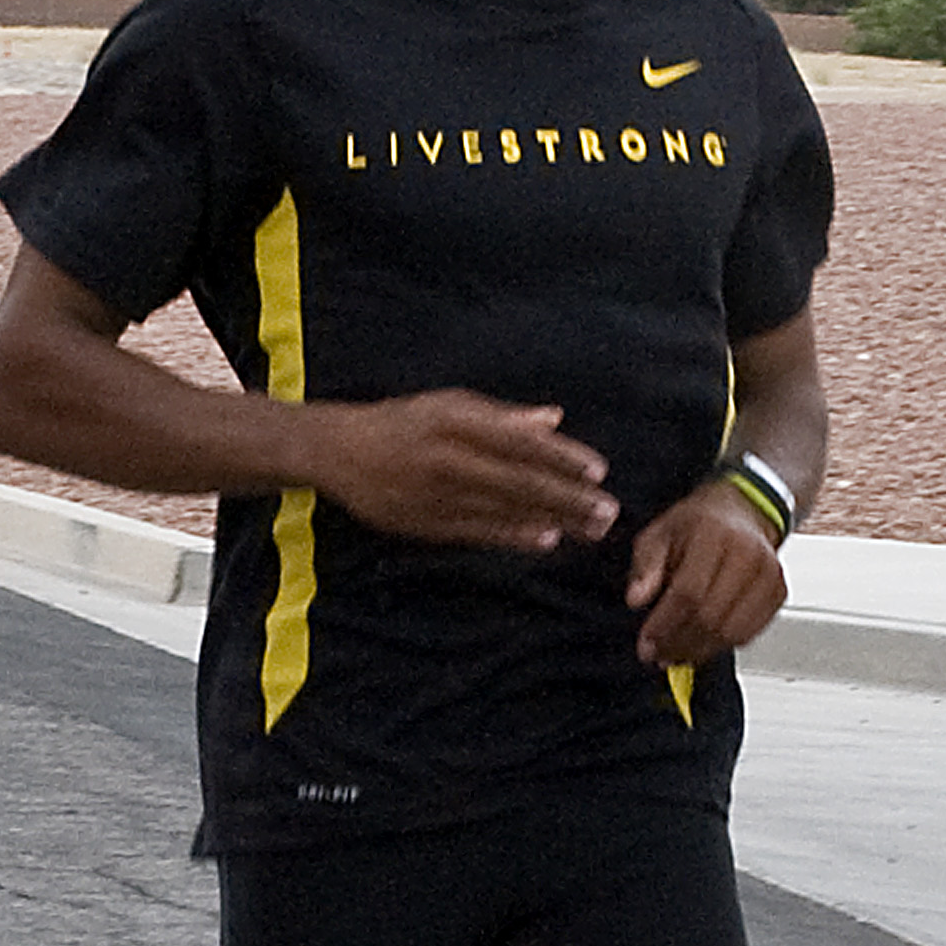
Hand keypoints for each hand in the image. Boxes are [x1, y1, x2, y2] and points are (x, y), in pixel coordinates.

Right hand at [305, 391, 618, 551]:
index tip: (599, 471)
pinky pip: (479, 532)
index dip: (561, 458)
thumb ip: (503, 416)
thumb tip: (554, 419)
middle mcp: (447, 457)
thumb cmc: (402, 422)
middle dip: (568, 497)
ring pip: (504, 510)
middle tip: (608, 510)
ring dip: (553, 520)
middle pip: (519, 480)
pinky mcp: (426, 523)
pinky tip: (547, 539)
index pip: (519, 442)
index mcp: (455, 422)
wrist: (337, 450)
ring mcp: (436, 494)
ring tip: (592, 529)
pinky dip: (515, 536)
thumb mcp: (448, 405)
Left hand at [628, 478, 790, 670]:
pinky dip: (722, 645)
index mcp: (714, 534)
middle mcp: (747, 553)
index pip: (689, 592)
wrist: (743, 512)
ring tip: (676, 655)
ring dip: (700, 650)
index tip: (646, 644)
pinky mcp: (778, 592)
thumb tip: (636, 599)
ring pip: (732, 631)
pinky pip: (750, 632)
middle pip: (711, 616)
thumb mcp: (659, 534)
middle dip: (679, 643)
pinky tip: (701, 644)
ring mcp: (768, 574)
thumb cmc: (699, 524)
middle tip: (658, 655)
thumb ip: (645, 566)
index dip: (665, 624)